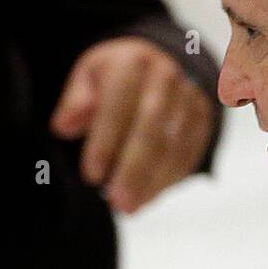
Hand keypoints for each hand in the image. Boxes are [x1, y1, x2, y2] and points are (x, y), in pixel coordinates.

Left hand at [51, 37, 214, 211]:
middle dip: (134, 169)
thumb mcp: (90, 75)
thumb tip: (63, 127)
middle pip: (152, 128)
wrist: (164, 61)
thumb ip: (76, 100)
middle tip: (117, 202)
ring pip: (174, 146)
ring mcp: (190, 99)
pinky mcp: (204, 121)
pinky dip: (167, 181)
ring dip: (152, 182)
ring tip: (129, 208)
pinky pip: (188, 155)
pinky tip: (146, 199)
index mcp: (133, 62)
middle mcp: (167, 77)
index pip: (119, 104)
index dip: (105, 142)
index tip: (92, 176)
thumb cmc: (118, 75)